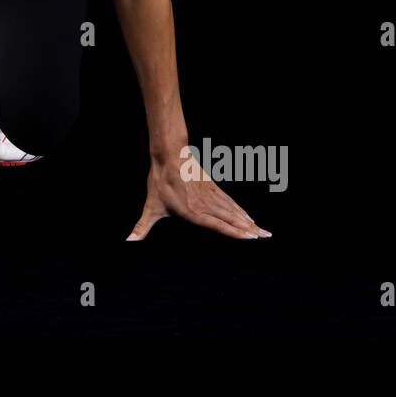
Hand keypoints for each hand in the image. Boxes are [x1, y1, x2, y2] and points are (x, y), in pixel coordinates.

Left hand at [127, 150, 271, 240]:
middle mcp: (205, 205)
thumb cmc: (159, 182)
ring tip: (263, 230)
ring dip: (249, 220)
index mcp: (193, 212)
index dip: (235, 232)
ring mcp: (211, 195)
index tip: (251, 238)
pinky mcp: (213, 187)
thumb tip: (128, 241)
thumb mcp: (150, 207)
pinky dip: (241, 209)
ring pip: (233, 210)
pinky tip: (248, 216)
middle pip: (231, 219)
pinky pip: (230, 201)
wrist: (169, 155)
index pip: (218, 225)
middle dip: (250, 230)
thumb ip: (141, 227)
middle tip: (266, 237)